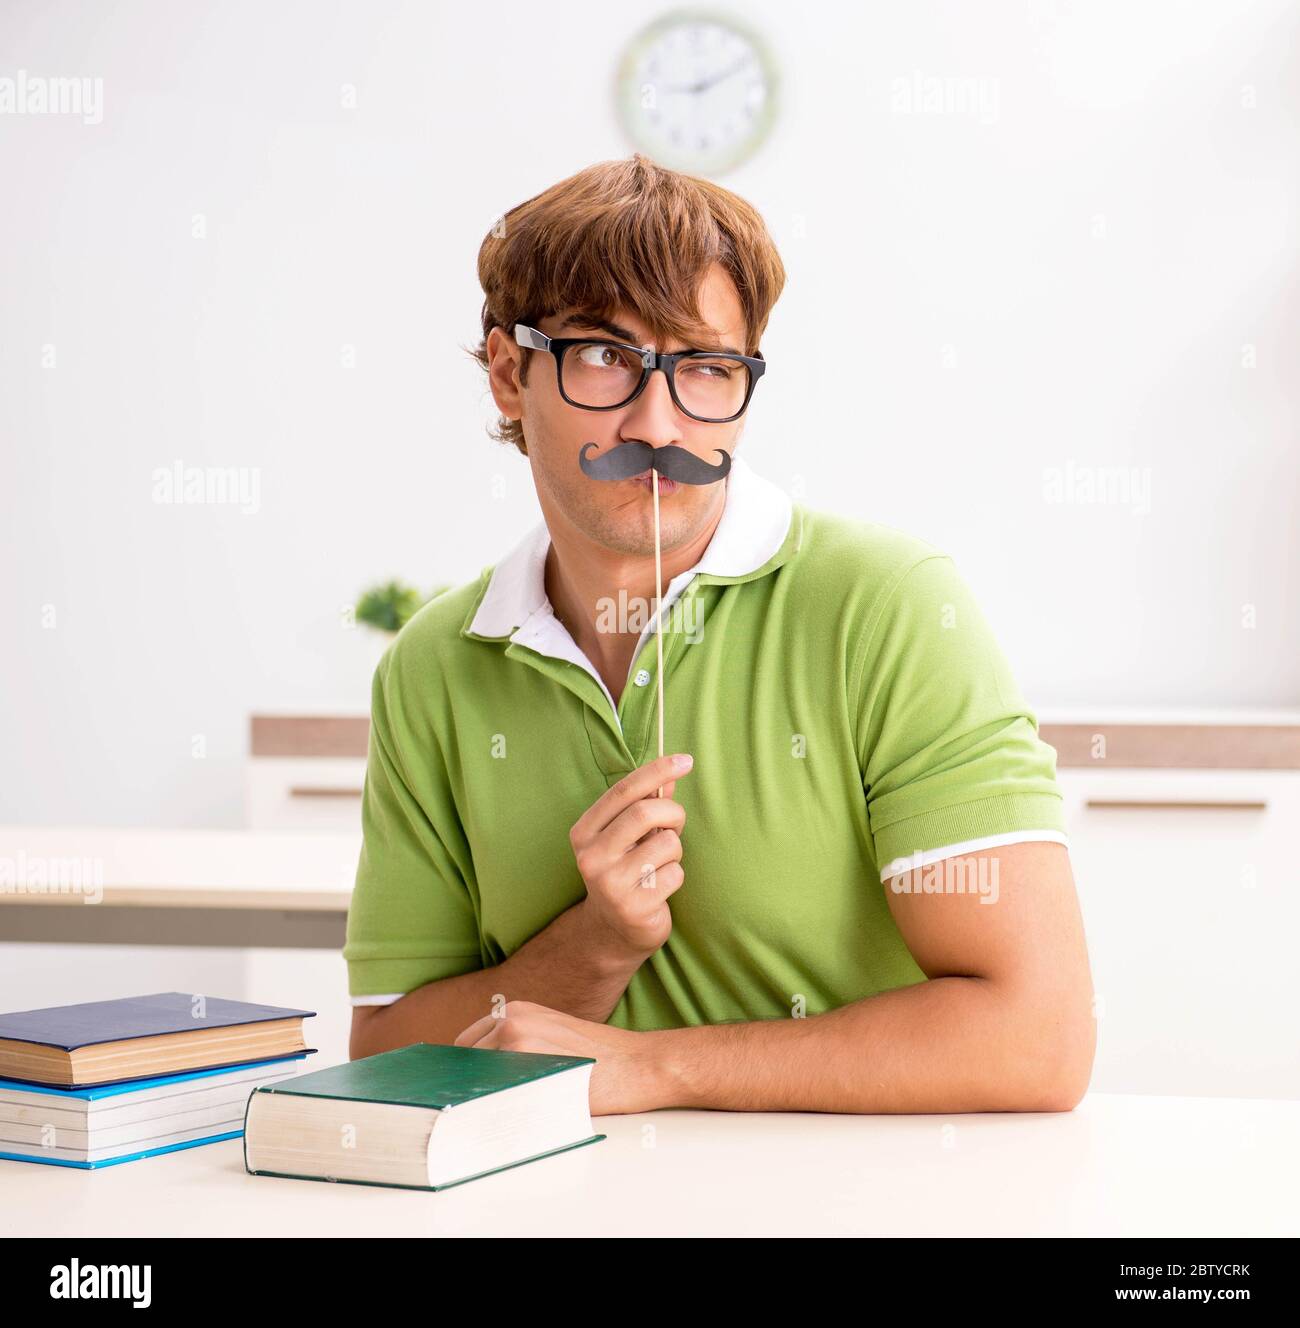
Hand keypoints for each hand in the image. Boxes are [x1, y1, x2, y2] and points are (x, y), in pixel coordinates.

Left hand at [454, 1000, 667, 1114]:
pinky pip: (493, 1096)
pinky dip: (494, 1109)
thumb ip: (517, 1049)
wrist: (638, 1065)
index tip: (466, 1090)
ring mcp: (516, 1043)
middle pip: (465, 1061)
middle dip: (468, 1084)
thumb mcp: (552, 1039)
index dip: (465, 1070)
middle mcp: (511, 1021)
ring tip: (498, 1115)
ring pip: (475, 1080)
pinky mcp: (527, 1069)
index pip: (467, 1043)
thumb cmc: (599, 1060)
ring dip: (479, 1098)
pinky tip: (510, 1120)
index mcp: (517, 1011)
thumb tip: (478, 1077)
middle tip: (477, 1108)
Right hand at [570, 752, 692, 962]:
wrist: (613, 931)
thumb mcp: (629, 836)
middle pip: (645, 813)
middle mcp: (591, 856)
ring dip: (675, 850)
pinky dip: (675, 876)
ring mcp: (610, 884)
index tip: (685, 760)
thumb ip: (647, 803)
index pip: (623, 791)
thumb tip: (672, 771)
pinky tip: (659, 888)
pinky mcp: (633, 907)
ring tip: (661, 864)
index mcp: (584, 831)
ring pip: (666, 845)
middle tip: (676, 825)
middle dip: (672, 813)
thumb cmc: (625, 870)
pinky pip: (674, 874)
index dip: (657, 771)